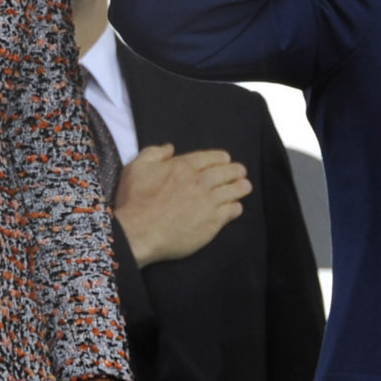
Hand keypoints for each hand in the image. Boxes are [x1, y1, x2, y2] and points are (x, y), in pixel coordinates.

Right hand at [114, 143, 251, 265]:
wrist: (138, 232)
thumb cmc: (134, 201)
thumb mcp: (136, 167)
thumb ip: (154, 153)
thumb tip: (169, 148)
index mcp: (182, 166)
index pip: (209, 157)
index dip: (219, 157)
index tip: (225, 159)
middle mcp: (199, 182)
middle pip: (225, 172)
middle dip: (235, 170)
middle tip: (241, 171)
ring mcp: (208, 202)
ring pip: (232, 190)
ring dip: (241, 187)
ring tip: (245, 186)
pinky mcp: (212, 222)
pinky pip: (231, 211)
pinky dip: (236, 207)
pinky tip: (236, 207)